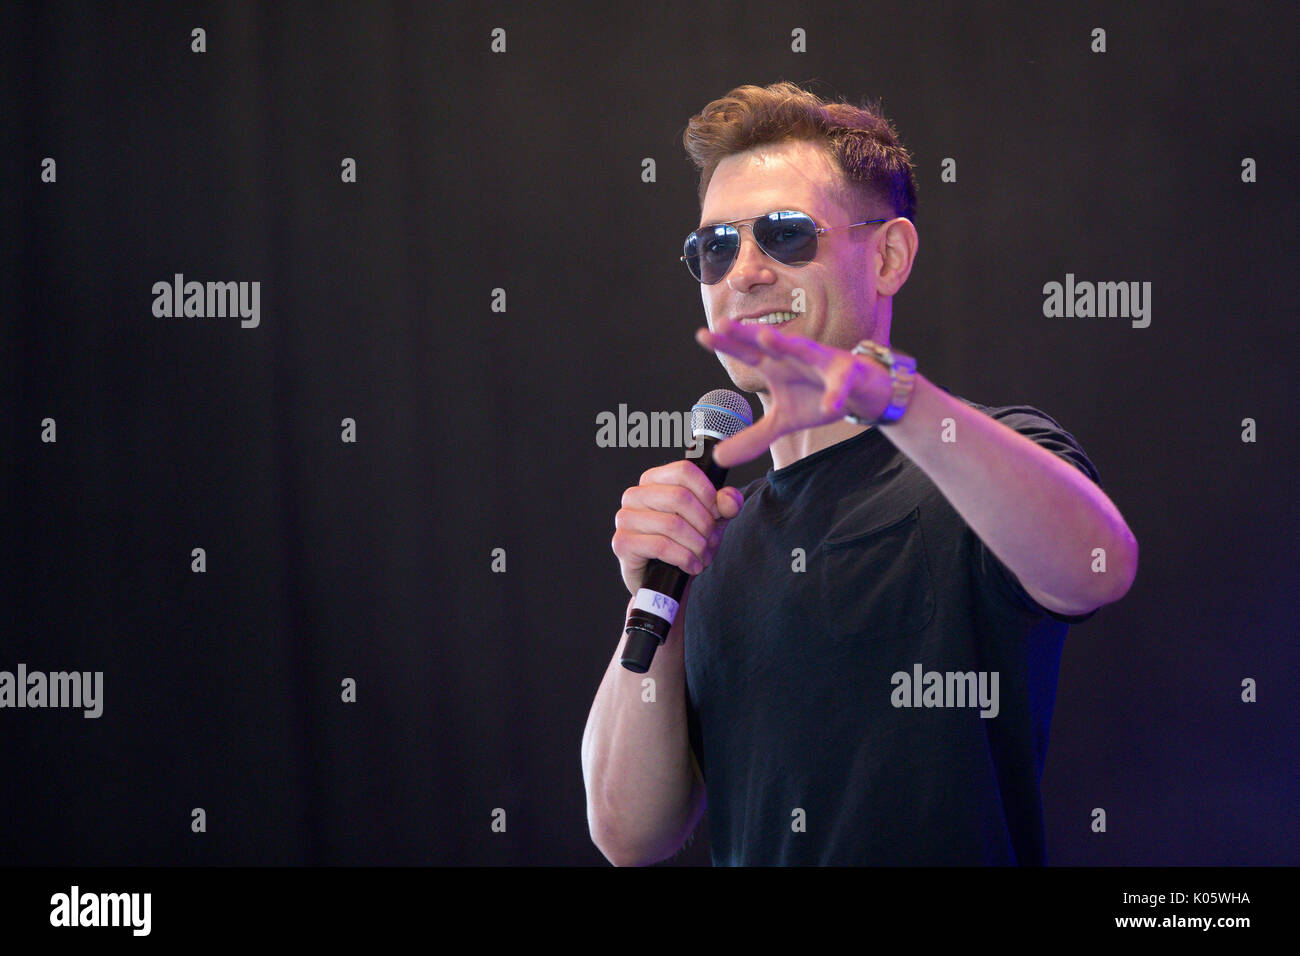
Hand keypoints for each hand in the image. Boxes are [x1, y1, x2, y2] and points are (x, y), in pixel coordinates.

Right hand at [611, 459, 744, 594]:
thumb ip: (725, 505)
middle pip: (679, 497)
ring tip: (703, 556)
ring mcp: (625, 518)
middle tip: (711, 540)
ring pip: (672, 524)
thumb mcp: (711, 521)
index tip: (718, 513)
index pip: (684, 471)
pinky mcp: (622, 543)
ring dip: (696, 544)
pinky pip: (661, 546)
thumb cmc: (685, 544)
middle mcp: (635, 494)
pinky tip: (692, 566)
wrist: (664, 581)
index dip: (707, 492)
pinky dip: (684, 558)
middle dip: (704, 523)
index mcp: (654, 480)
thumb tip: (729, 500)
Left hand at [695, 315, 888, 466]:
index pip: (745, 352)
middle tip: (724, 324)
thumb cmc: (815, 396)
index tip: (701, 335)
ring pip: (802, 348)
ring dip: (785, 343)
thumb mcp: (782, 421)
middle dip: (746, 332)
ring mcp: (821, 360)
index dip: (725, 344)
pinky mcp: (847, 372)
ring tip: (765, 336)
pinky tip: (830, 405)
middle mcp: (793, 356)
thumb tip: (717, 458)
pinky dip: (835, 393)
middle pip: (767, 341)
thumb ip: (752, 438)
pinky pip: (840, 383)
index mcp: (774, 365)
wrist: (859, 390)